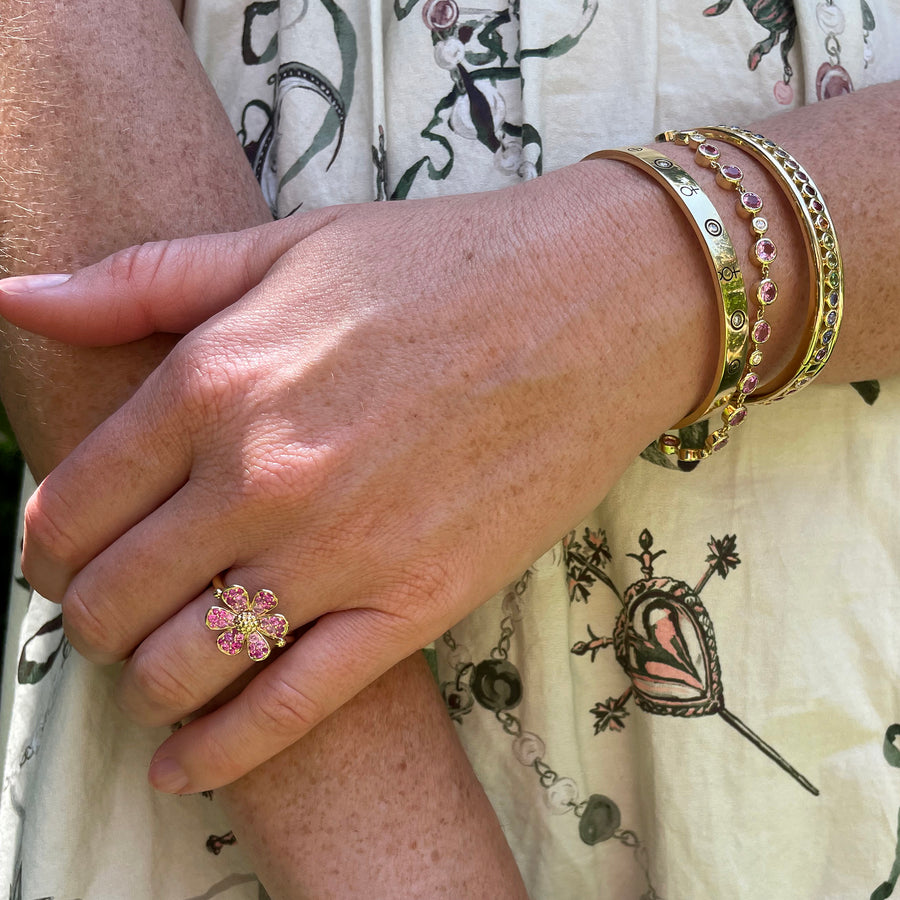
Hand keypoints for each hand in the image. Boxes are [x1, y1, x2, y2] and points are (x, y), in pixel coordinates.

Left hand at [0, 166, 701, 791]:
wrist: (591, 309)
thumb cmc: (441, 266)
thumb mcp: (286, 247)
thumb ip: (141, 281)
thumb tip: (14, 296)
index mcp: (216, 382)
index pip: (68, 509)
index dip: (46, 546)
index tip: (64, 554)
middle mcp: (263, 478)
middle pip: (110, 601)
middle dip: (88, 617)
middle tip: (110, 608)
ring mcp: (339, 552)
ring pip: (182, 668)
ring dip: (143, 683)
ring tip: (154, 665)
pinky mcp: (413, 605)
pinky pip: (288, 710)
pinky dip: (218, 752)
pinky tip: (185, 765)